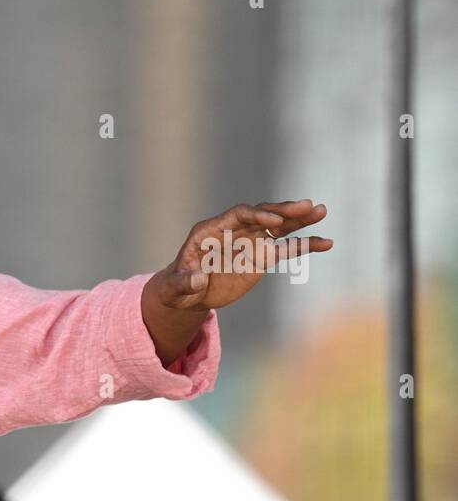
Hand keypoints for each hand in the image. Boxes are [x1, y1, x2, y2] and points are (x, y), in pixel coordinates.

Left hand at [153, 200, 333, 310]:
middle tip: (307, 205)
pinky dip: (305, 245)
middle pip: (262, 215)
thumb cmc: (175, 288)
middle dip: (283, 210)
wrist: (186, 294)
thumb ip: (184, 283)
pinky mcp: (261, 257)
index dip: (257, 216)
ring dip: (299, 220)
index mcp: (210, 231)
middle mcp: (233, 231)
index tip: (275, 222)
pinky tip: (326, 243)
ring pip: (278, 227)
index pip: (238, 215)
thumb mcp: (174, 288)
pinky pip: (286, 249)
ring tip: (321, 211)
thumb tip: (198, 280)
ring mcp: (250, 242)